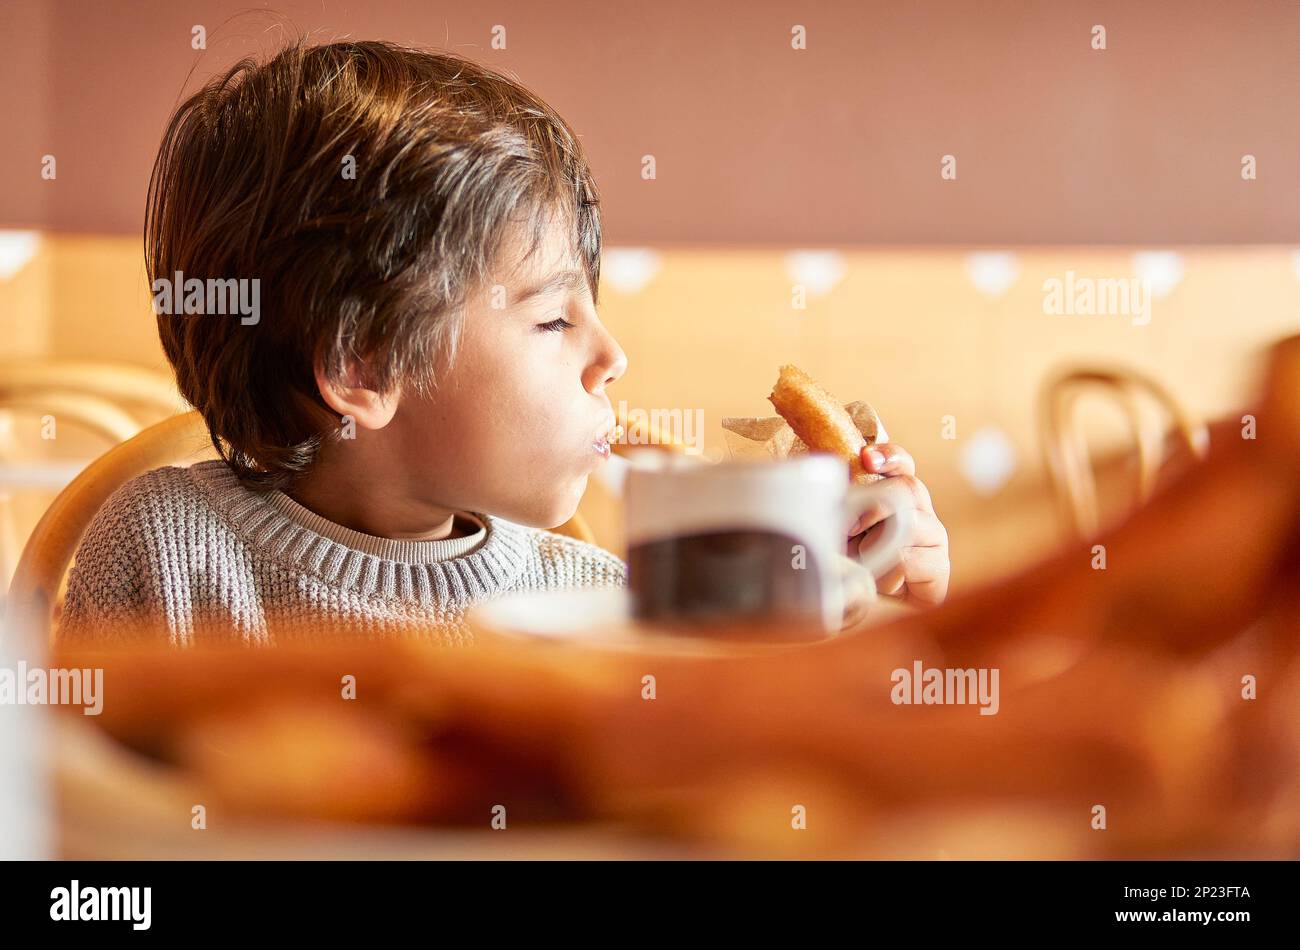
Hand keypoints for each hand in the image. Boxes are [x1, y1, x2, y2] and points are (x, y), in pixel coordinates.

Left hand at [847, 443, 949, 606]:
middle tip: (849, 527)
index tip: (866, 458)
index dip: (889, 457)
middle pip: (909, 488)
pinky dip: (886, 572)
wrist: (859, 602)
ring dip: (876, 545)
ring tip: (864, 560)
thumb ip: (839, 501)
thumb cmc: (845, 558)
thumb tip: (824, 475)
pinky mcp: (940, 567)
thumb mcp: (836, 526)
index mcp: (897, 493)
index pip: (902, 463)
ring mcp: (935, 537)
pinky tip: (881, 581)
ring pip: (911, 524)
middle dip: (874, 506)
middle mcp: (921, 509)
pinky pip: (910, 559)